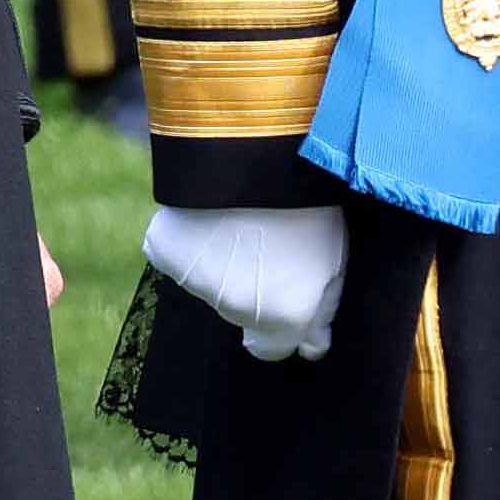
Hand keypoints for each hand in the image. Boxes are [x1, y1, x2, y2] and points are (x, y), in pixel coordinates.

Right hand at [136, 201, 347, 362]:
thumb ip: (323, 308)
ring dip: (223, 265)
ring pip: (210, 286)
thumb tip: (313, 345)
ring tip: (241, 223)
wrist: (256, 148)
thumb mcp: (334, 257)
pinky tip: (208, 218)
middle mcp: (236, 310)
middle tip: (268, 245)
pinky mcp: (165, 251)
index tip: (287, 298)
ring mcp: (196, 282)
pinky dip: (190, 244)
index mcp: (283, 316)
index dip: (281, 327)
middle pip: (242, 314)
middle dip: (254, 289)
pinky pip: (178, 257)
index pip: (271, 350)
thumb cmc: (307, 201)